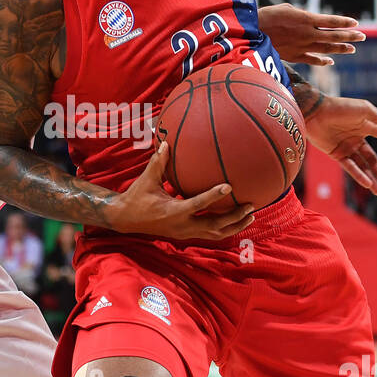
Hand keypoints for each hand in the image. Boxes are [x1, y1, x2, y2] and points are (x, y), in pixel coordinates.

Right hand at [109, 142, 255, 239]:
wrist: (126, 219)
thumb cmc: (136, 197)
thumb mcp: (146, 179)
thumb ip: (158, 162)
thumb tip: (166, 142)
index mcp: (173, 211)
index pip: (197, 204)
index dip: (213, 196)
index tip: (229, 187)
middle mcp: (182, 226)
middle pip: (214, 225)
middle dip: (234, 217)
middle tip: (250, 205)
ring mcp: (185, 233)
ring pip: (215, 234)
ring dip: (234, 226)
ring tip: (250, 215)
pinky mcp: (186, 235)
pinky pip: (210, 234)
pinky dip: (224, 228)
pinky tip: (236, 219)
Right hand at [257, 5, 364, 65]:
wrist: (252, 33)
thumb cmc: (267, 16)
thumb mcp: (287, 8)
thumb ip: (302, 15)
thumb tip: (310, 20)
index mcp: (306, 19)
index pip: (332, 21)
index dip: (345, 22)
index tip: (356, 23)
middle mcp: (308, 34)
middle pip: (334, 36)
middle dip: (350, 36)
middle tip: (363, 37)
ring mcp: (302, 46)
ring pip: (326, 49)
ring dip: (341, 49)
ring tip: (352, 49)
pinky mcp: (294, 55)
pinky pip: (312, 60)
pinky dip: (323, 61)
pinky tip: (331, 62)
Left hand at [303, 96, 376, 194]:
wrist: (315, 112)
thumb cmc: (340, 107)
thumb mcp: (364, 110)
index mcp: (366, 125)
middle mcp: (357, 138)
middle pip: (372, 159)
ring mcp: (347, 147)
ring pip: (362, 166)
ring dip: (370, 178)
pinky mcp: (336, 154)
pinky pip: (350, 166)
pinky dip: (358, 175)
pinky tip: (367, 183)